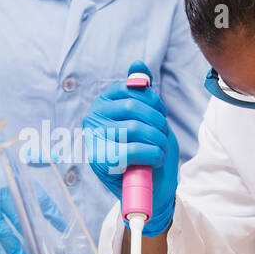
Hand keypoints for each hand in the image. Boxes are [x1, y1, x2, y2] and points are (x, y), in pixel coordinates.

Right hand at [0, 151, 65, 253]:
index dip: (52, 213)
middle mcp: (2, 191)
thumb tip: (44, 166)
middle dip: (33, 237)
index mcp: (14, 177)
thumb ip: (24, 163)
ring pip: (2, 230)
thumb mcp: (4, 153)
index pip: (38, 198)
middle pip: (22, 218)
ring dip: (13, 247)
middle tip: (41, 252)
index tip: (61, 226)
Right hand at [83, 61, 177, 236]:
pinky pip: (133, 150)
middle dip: (157, 123)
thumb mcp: (149, 116)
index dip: (153, 102)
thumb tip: (137, 65)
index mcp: (102, 104)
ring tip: (159, 149)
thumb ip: (141, 90)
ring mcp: (93, 141)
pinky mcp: (100, 163)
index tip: (160, 115)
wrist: (151, 188)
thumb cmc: (149, 149)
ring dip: (157, 140)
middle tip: (162, 137)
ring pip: (135, 128)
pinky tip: (155, 160)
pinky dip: (152, 155)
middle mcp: (92, 119)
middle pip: (134, 108)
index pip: (131, 89)